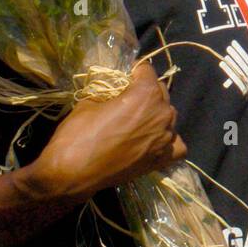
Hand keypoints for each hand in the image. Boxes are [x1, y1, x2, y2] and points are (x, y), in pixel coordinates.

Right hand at [27, 62, 186, 202]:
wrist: (71, 175)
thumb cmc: (77, 135)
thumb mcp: (88, 102)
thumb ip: (109, 92)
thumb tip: (114, 91)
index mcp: (147, 93)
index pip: (146, 71)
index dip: (133, 72)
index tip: (124, 77)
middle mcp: (163, 113)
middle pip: (160, 92)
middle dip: (145, 92)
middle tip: (126, 100)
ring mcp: (166, 137)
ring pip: (168, 116)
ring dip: (155, 114)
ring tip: (136, 121)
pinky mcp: (162, 159)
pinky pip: (176, 145)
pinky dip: (168, 141)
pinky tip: (153, 140)